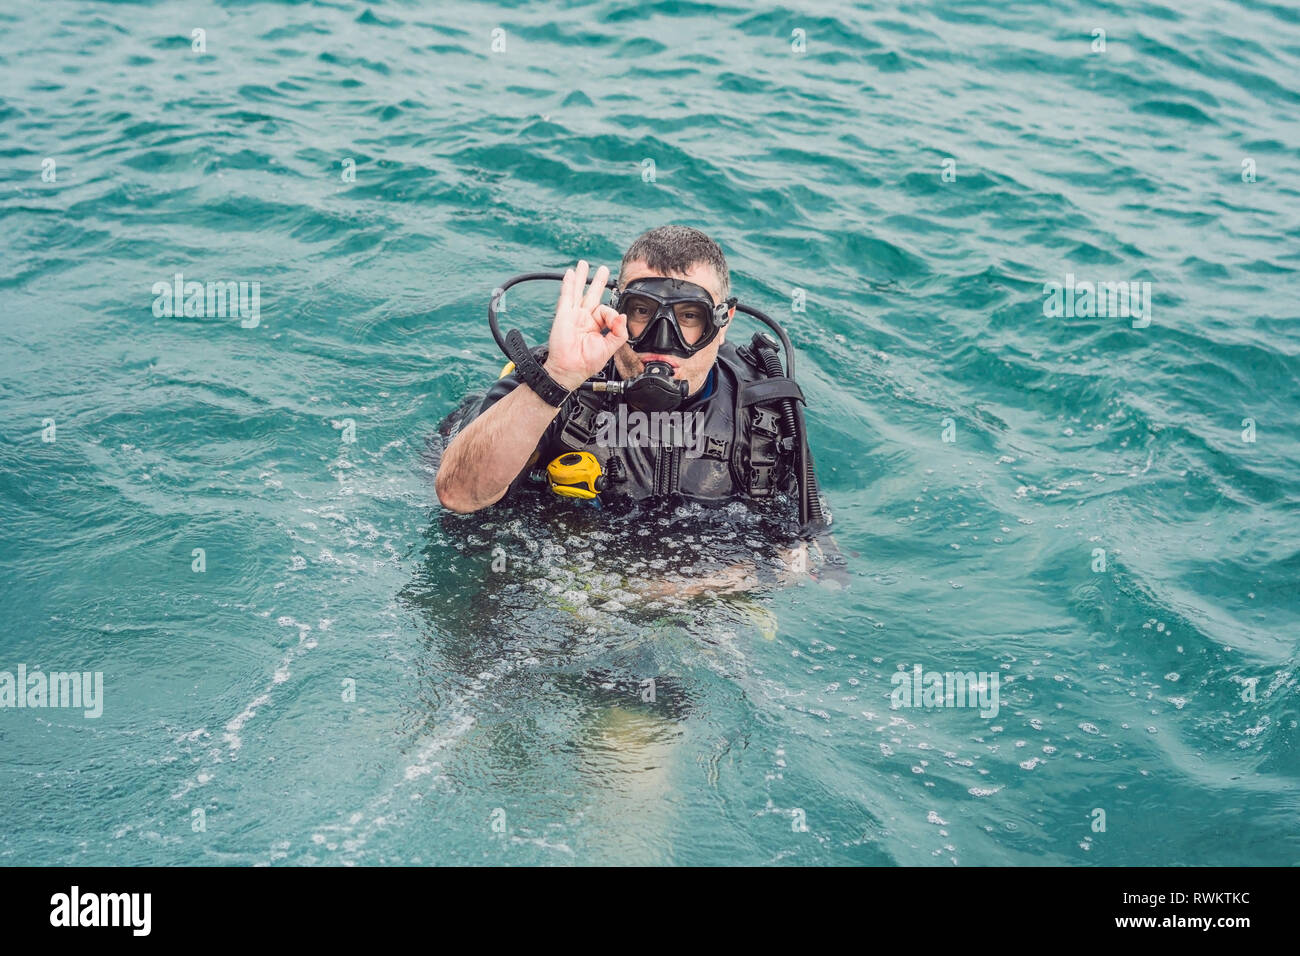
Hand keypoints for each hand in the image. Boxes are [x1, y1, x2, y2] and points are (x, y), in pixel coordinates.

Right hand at [543, 261, 627, 390]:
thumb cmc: (587, 362)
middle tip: (603, 269)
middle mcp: (585, 319)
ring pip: (579, 292)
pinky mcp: (564, 315)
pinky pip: (567, 296)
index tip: (613, 321)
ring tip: (583, 264)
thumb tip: (622, 315)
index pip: (606, 311)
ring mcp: (573, 315)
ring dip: (581, 277)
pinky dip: (569, 284)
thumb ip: (619, 332)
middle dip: (598, 282)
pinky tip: (570, 274)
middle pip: (592, 295)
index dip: (611, 314)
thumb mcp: (609, 347)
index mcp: (596, 326)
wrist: (570, 369)